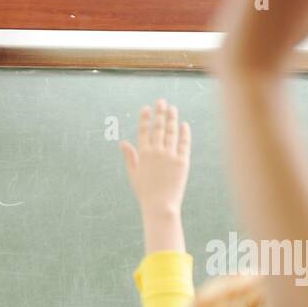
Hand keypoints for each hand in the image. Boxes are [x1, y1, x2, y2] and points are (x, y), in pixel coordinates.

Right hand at [120, 100, 190, 253]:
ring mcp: (170, 155)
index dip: (145, 118)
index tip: (146, 107)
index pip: (144, 131)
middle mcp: (156, 152)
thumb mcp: (134, 174)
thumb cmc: (145, 192)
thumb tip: (123, 143)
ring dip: (172, 118)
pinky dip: (184, 132)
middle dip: (160, 113)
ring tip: (172, 108)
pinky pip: (183, 143)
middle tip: (161, 101)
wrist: (160, 205)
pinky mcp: (182, 160)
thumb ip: (129, 157)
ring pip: (171, 132)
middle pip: (158, 128)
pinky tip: (184, 124)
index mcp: (143, 154)